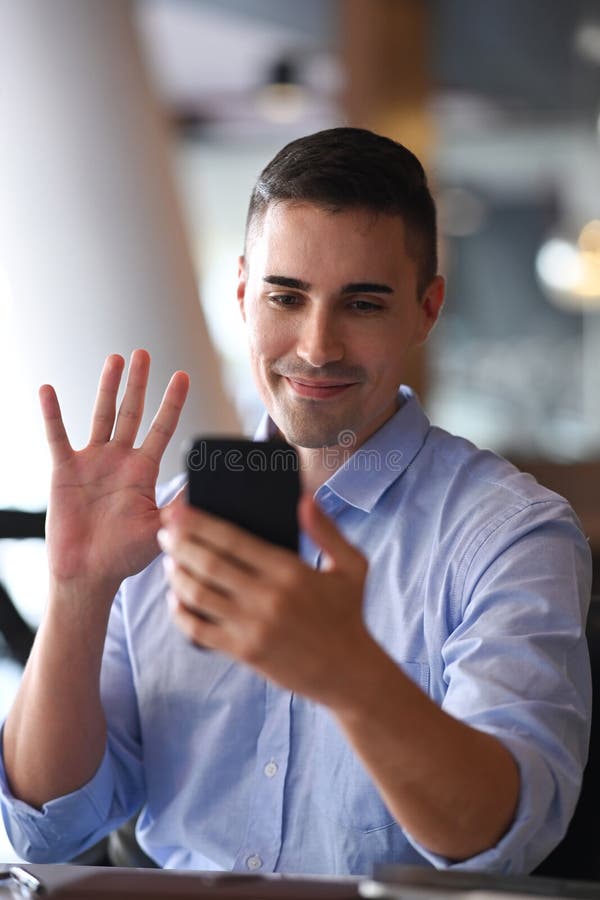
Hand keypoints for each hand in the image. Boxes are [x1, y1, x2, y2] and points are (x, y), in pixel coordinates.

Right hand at [41, 349, 188, 593]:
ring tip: (114, 358)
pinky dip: (52, 414)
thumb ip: (184, 505)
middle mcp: (120, 460)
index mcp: (144, 471)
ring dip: (107, 387)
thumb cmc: (125, 556)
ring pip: (101, 416)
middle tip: (143, 353)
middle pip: (132, 412)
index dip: (172, 402)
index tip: (182, 375)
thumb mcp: (162, 528)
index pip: (162, 428)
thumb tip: (212, 489)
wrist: (88, 574)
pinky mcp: (65, 471)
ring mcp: (92, 462)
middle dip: (139, 383)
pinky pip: (57, 436)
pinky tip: (48, 390)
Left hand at [159, 494, 373, 704]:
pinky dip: (180, 613)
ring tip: (169, 562)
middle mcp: (268, 597)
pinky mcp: (244, 652)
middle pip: (208, 563)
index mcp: (290, 571)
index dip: (199, 523)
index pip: (232, 539)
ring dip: (176, 575)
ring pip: (198, 595)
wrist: (349, 672)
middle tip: (165, 533)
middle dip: (179, 544)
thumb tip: (304, 498)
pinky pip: (199, 630)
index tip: (178, 511)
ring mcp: (253, 627)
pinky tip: (176, 600)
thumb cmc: (348, 613)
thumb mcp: (351, 565)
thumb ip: (326, 530)